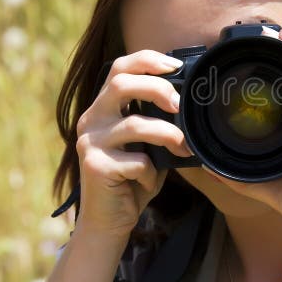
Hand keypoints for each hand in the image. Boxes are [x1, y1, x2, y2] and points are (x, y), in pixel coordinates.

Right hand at [73, 50, 191, 238]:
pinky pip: (136, 161)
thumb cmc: (133, 178)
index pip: (119, 68)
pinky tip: (150, 181)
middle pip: (121, 83)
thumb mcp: (148, 144)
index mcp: (103, 108)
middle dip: (157, 88)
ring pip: (135, 124)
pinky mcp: (94, 166)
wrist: (110, 220)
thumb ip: (159, 121)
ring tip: (183, 148)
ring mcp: (89, 142)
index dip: (147, 60)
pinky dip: (152, 171)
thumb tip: (191, 102)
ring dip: (167, 135)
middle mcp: (91, 119)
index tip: (176, 66)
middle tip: (179, 104)